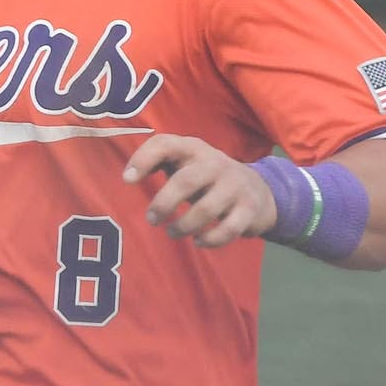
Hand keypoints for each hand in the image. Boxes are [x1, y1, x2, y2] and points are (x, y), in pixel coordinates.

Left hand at [122, 134, 277, 248]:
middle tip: (152, 219)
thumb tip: (128, 176)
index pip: (165, 144)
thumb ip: (160, 162)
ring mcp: (235, 186)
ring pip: (205, 210)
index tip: (126, 180)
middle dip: (163, 204)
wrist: (259, 189)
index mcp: (193, 149)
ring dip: (183, 226)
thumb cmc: (207, 178)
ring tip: (172, 232)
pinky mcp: (249, 209)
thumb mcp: (186, 163)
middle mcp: (215, 163)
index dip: (143, 159)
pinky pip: (227, 230)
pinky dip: (209, 240)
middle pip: (185, 181)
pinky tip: (198, 241)